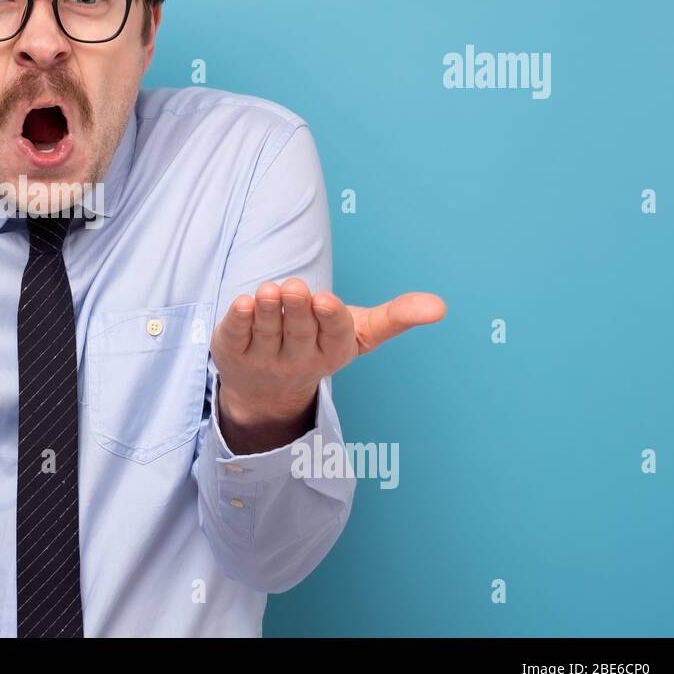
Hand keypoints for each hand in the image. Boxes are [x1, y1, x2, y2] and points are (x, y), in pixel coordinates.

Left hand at [210, 277, 445, 449]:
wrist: (268, 387)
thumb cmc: (320, 343)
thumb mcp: (359, 332)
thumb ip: (396, 316)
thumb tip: (440, 306)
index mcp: (333, 351)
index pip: (333, 334)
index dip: (328, 317)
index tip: (325, 300)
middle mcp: (298, 358)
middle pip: (298, 331)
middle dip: (297, 308)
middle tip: (295, 287)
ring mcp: (264, 358)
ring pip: (267, 332)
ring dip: (267, 310)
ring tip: (269, 290)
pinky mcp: (232, 353)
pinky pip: (236, 335)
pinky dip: (238, 320)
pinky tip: (242, 303)